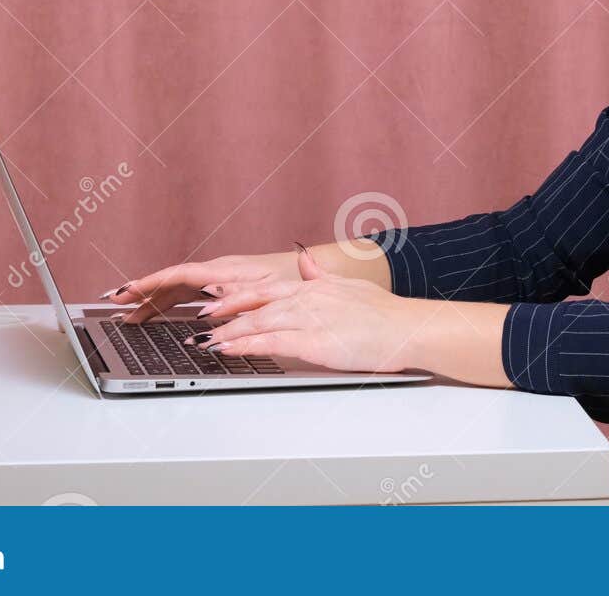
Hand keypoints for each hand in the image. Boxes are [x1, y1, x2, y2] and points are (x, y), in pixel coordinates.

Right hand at [102, 252, 299, 322]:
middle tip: (114, 307)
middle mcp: (218, 273)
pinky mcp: (224, 290)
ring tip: (128, 316)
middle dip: (141, 293)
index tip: (125, 292)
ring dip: (152, 302)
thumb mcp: (267, 290)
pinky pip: (189, 295)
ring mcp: (220, 280)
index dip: (149, 284)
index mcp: (225, 271)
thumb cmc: (294, 278)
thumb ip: (235, 296)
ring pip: (178, 290)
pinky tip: (158, 315)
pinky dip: (170, 304)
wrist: (316, 272)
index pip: (177, 276)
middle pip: (171, 283)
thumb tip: (204, 304)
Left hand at [196, 244, 427, 372]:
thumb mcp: (350, 286)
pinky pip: (273, 341)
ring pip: (259, 321)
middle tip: (199, 320)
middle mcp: (309, 298)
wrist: (409, 328)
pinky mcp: (316, 341)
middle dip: (224, 312)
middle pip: (256, 303)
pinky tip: (230, 349)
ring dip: (228, 331)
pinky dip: (246, 344)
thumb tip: (305, 259)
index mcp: (315, 287)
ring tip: (205, 340)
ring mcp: (311, 318)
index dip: (237, 295)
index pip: (267, 288)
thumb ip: (323, 275)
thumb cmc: (386, 314)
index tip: (214, 301)